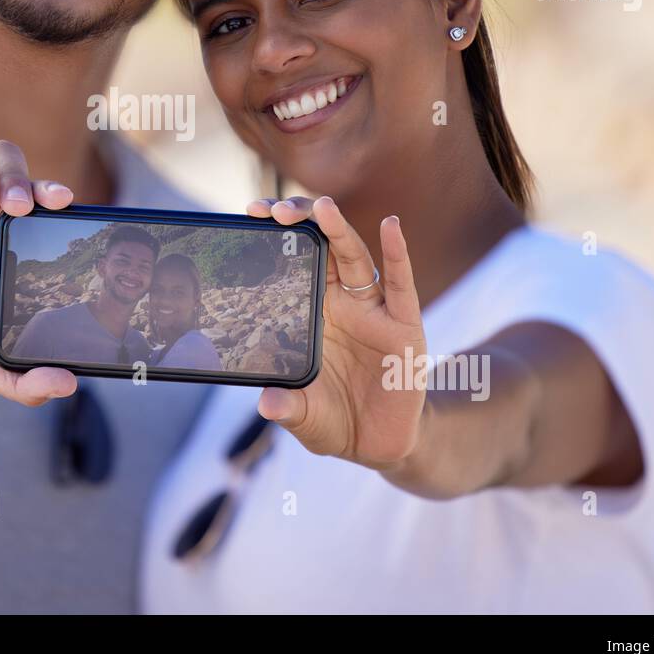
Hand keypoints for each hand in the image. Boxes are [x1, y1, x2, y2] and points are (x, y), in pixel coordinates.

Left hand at [248, 195, 427, 468]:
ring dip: (339, 230)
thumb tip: (266, 403)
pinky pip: (400, 283)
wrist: (379, 444)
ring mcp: (373, 311)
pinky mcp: (404, 325)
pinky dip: (397, 253)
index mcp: (312, 314)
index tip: (250, 215)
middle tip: (274, 210)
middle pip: (321, 248)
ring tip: (323, 208)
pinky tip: (391, 226)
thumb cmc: (334, 421)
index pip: (291, 262)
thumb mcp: (305, 417)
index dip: (275, 238)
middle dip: (300, 222)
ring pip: (355, 258)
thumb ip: (288, 408)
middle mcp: (341, 304)